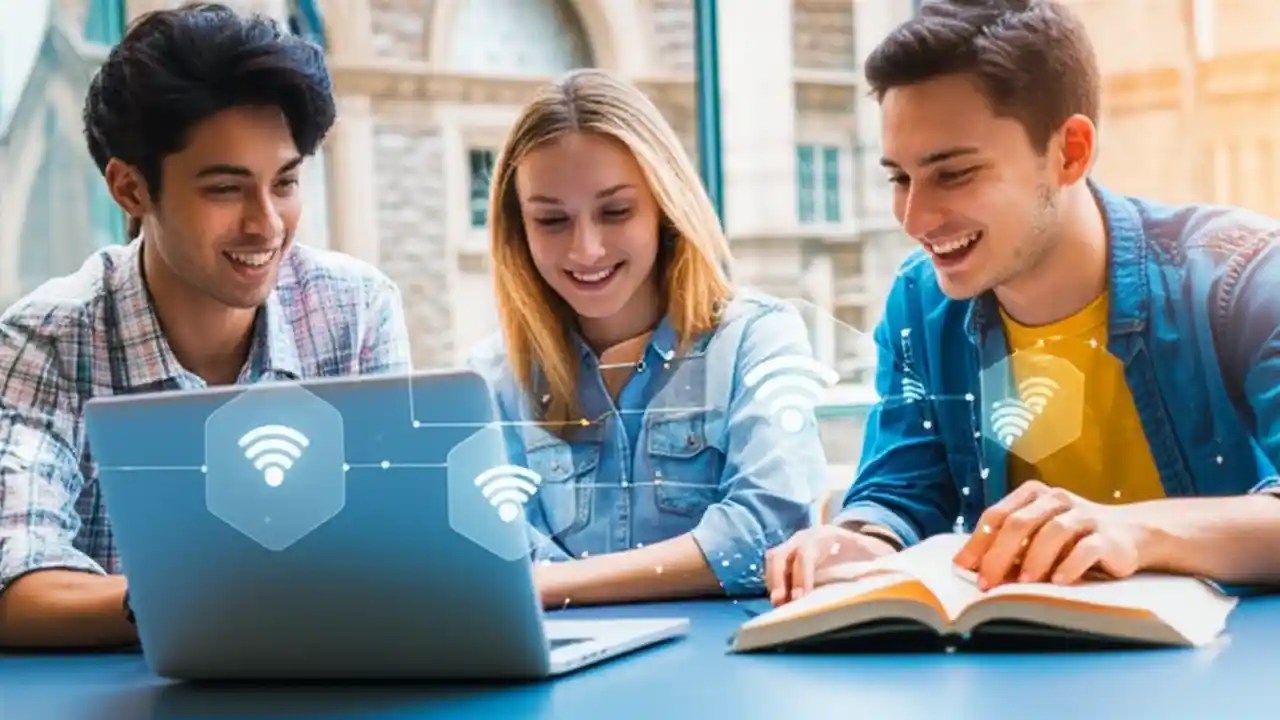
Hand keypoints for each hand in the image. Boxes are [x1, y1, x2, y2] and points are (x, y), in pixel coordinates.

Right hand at [764, 525, 897, 605]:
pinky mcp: (787, 559)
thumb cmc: (866, 553)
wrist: (859, 542)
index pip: (806, 553)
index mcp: (826, 535)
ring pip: (773, 560)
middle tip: (780, 604)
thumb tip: (873, 587)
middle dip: (778, 580)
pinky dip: (774, 586)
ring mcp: (792, 546)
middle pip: (781, 554)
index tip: (801, 599)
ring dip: (773, 584)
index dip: (802, 576)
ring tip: (778, 607)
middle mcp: (803, 538)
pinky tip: (781, 604)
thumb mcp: (873, 557)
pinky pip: (773, 570)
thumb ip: (872, 569)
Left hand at [953, 480, 1142, 589]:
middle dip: (998, 555)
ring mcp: (1084, 515)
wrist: (1127, 535)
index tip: (963, 568)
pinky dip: (1070, 565)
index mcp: (1032, 494)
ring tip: (1023, 583)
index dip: (978, 542)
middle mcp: (1056, 499)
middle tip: (987, 583)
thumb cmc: (1069, 539)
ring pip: (1053, 532)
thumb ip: (1008, 545)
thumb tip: (969, 568)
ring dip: (1034, 559)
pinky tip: (1059, 582)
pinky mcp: (1108, 536)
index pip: (997, 515)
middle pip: (1019, 523)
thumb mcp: (1036, 536)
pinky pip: (1087, 549)